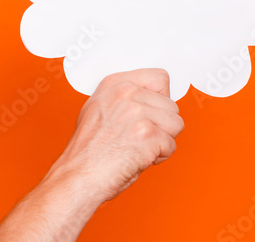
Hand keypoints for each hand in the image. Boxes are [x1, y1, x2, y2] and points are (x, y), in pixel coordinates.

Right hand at [49, 68, 184, 203]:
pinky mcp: (146, 135)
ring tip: (138, 147)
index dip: (160, 100)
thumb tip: (151, 101)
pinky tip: (138, 158)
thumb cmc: (86, 151)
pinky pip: (171, 146)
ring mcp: (136, 113)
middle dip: (161, 125)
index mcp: (114, 84)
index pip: (159, 78)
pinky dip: (159, 157)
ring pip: (176, 124)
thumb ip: (124, 99)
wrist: (78, 175)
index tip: (151, 112)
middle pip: (171, 105)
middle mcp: (126, 93)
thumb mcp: (98, 109)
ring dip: (162, 140)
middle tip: (138, 137)